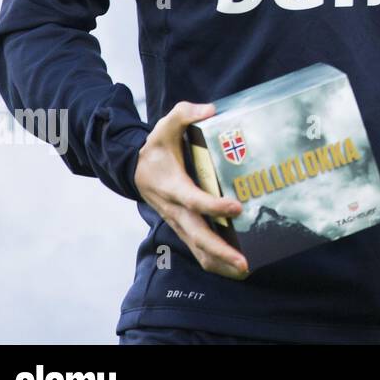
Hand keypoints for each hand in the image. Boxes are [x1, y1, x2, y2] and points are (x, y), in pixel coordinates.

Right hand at [134, 101, 247, 279]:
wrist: (135, 170)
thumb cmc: (156, 148)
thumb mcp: (164, 125)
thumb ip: (184, 113)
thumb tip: (209, 109)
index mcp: (173, 187)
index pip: (194, 200)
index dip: (214, 206)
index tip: (237, 208)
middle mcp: (175, 210)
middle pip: (197, 235)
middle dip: (220, 250)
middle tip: (244, 261)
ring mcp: (178, 222)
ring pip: (197, 248)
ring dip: (219, 261)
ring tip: (244, 270)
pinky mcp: (183, 227)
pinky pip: (197, 248)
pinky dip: (214, 260)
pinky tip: (234, 267)